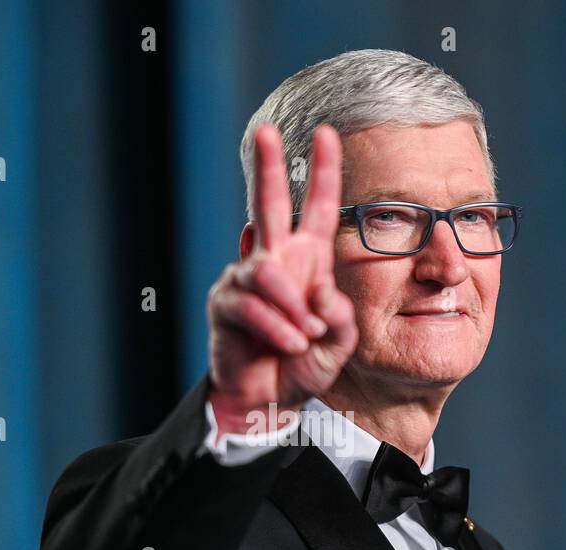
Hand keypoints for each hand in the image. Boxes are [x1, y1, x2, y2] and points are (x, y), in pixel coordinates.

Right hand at [206, 123, 357, 433]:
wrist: (268, 401)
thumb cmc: (302, 366)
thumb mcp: (338, 343)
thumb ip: (341, 317)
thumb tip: (320, 294)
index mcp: (308, 262)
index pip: (317, 209)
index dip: (323, 173)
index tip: (326, 134)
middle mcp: (276, 261)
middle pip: (269, 205)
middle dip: (268, 168)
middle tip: (265, 132)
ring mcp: (246, 281)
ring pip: (267, 272)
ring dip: (291, 310)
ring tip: (304, 339)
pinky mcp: (225, 305)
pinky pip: (251, 305)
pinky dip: (276, 328)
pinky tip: (288, 345)